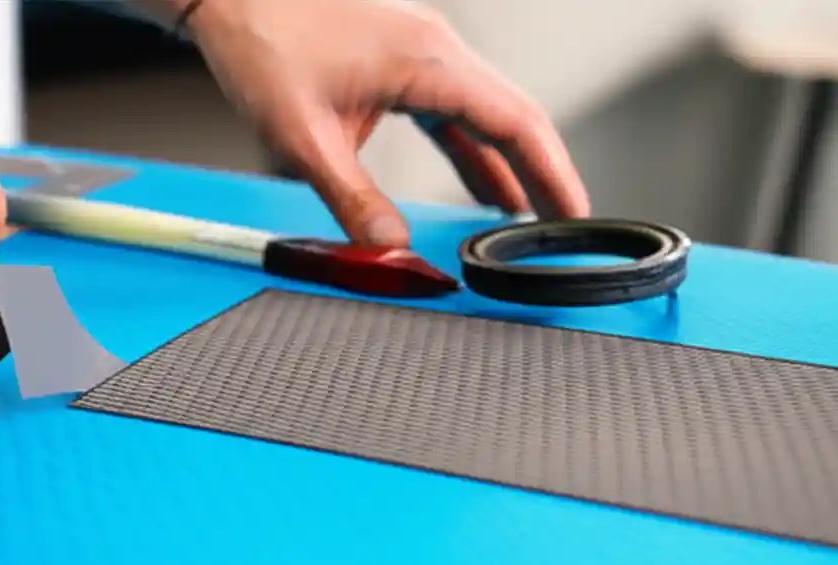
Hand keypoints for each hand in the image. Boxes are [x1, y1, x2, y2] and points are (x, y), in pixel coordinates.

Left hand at [182, 0, 590, 246]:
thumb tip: (390, 247)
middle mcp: (436, 50)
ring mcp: (420, 51)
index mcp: (428, 61)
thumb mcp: (303, 139)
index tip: (575, 214)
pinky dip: (471, 148)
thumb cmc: (263, 45)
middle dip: (542, 174)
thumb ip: (352, 200)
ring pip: (484, 112)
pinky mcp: (400, 59)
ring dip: (508, 163)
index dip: (552, 173)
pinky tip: (479, 182)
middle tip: (564, 226)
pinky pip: (452, 108)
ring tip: (527, 217)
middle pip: (513, 115)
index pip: (516, 121)